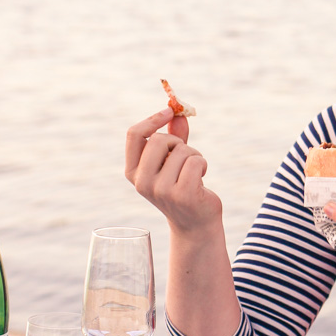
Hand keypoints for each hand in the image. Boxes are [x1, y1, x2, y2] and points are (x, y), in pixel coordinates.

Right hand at [125, 108, 221, 233]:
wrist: (195, 223)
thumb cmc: (183, 187)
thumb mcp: (174, 161)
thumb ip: (174, 136)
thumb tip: (179, 112)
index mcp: (133, 172)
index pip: (134, 135)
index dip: (152, 119)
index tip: (169, 112)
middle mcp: (142, 182)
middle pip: (159, 140)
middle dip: (178, 142)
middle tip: (185, 156)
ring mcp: (161, 190)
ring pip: (182, 150)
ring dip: (194, 155)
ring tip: (194, 172)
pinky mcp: (182, 194)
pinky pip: (195, 161)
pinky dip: (203, 164)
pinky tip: (201, 178)